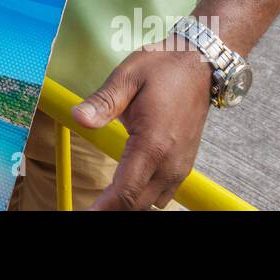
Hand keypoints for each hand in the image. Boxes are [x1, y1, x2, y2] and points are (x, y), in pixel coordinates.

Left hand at [72, 41, 213, 209]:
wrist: (200, 66)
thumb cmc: (164, 69)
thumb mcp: (128, 77)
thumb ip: (103, 101)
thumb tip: (78, 117)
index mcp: (153, 143)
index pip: (125, 191)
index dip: (102, 208)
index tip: (86, 213)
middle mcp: (169, 161)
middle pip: (136, 204)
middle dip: (111, 208)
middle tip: (88, 207)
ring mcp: (179, 166)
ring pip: (150, 202)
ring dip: (127, 203)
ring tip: (102, 200)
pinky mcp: (183, 165)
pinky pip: (162, 194)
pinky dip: (142, 197)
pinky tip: (125, 189)